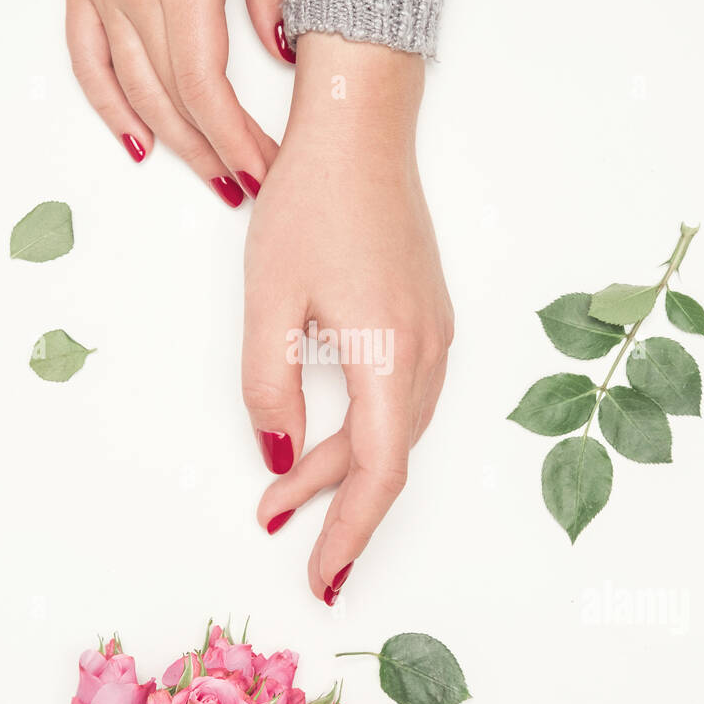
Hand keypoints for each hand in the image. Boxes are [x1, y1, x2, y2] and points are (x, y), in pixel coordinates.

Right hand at [0, 0, 288, 204]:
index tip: (267, 170)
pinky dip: (109, 108)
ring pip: (133, 92)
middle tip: (251, 188)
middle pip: (175, 101)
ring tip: (210, 178)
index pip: (208, 85)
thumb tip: (282, 45)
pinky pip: (88, 61)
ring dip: (173, 145)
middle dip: (216, 154)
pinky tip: (135, 141)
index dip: (237, 139)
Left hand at [243, 35, 453, 603]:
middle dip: (334, 500)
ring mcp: (434, 331)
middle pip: (386, 454)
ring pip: (394, 426)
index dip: (350, 532)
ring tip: (287, 483)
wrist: (360, 127)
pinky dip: (363, 424)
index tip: (321, 576)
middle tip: (274, 520)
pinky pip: (400, 393)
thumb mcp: (269, 301)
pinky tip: (326, 425)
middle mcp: (428, 351)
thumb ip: (271, 388)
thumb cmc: (311, 202)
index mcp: (390, 354)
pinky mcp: (425, 314)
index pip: (378, 472)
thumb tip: (284, 457)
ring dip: (345, 462)